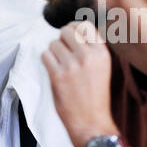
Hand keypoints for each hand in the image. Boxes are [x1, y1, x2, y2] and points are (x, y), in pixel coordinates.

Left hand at [41, 21, 118, 146]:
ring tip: (59, 64)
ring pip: (53, 43)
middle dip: (61, 39)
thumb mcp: (102, 67)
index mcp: (101, 53)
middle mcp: (88, 56)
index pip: (85, 25)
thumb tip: (75, 30)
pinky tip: (53, 70)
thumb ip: (91, 50)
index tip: (70, 36)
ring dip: (53, 52)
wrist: (91, 120)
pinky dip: (46, 61)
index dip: (74, 27)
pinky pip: (45, 55)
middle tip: (62, 51)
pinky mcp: (58, 76)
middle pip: (67, 30)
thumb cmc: (95, 95)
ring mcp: (72, 66)